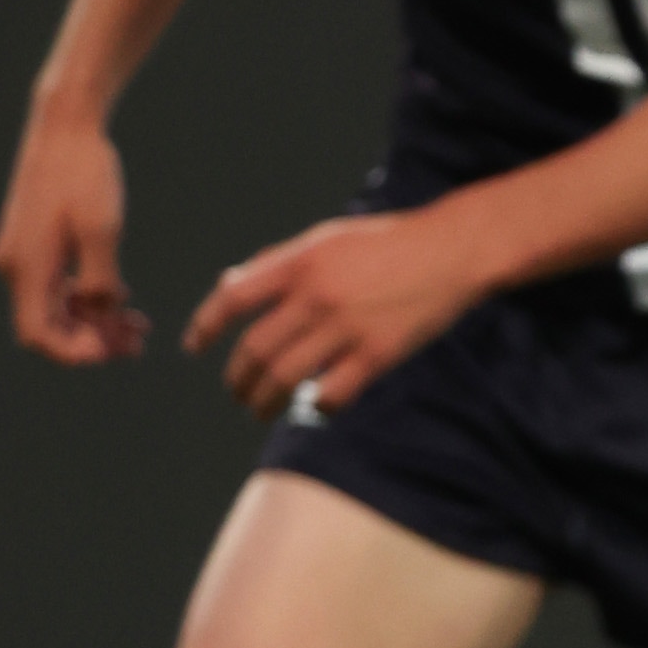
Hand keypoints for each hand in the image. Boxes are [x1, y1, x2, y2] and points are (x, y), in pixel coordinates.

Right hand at [0, 113, 147, 363]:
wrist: (65, 128)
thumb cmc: (85, 174)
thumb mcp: (102, 230)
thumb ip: (100, 279)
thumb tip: (101, 314)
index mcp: (26, 267)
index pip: (38, 334)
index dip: (74, 353)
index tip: (111, 354)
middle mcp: (17, 266)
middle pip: (48, 326)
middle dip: (91, 341)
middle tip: (137, 345)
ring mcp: (24, 254)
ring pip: (56, 308)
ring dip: (94, 322)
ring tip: (138, 328)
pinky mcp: (35, 242)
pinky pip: (57, 285)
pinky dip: (87, 298)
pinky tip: (123, 300)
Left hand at [184, 207, 493, 418]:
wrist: (453, 250)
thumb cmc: (388, 243)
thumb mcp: (326, 238)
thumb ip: (279, 262)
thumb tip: (231, 286)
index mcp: (300, 262)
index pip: (233, 298)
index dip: (206, 325)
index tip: (195, 346)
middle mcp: (318, 295)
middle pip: (256, 349)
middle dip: (238, 378)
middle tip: (237, 391)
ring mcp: (348, 326)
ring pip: (287, 378)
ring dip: (265, 401)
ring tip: (259, 409)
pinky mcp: (379, 353)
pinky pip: (334, 393)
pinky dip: (317, 406)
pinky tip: (316, 405)